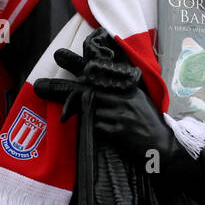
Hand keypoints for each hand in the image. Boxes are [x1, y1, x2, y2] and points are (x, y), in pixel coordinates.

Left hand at [32, 31, 176, 164]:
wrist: (164, 148)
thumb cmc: (152, 125)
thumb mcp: (141, 101)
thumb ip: (124, 92)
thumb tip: (101, 87)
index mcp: (129, 89)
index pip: (102, 75)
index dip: (81, 66)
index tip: (62, 56)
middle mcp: (123, 99)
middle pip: (89, 90)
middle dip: (64, 88)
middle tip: (40, 85)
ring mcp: (120, 115)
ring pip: (89, 109)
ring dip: (75, 110)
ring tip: (56, 103)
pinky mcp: (117, 131)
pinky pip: (95, 126)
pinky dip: (89, 127)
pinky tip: (84, 127)